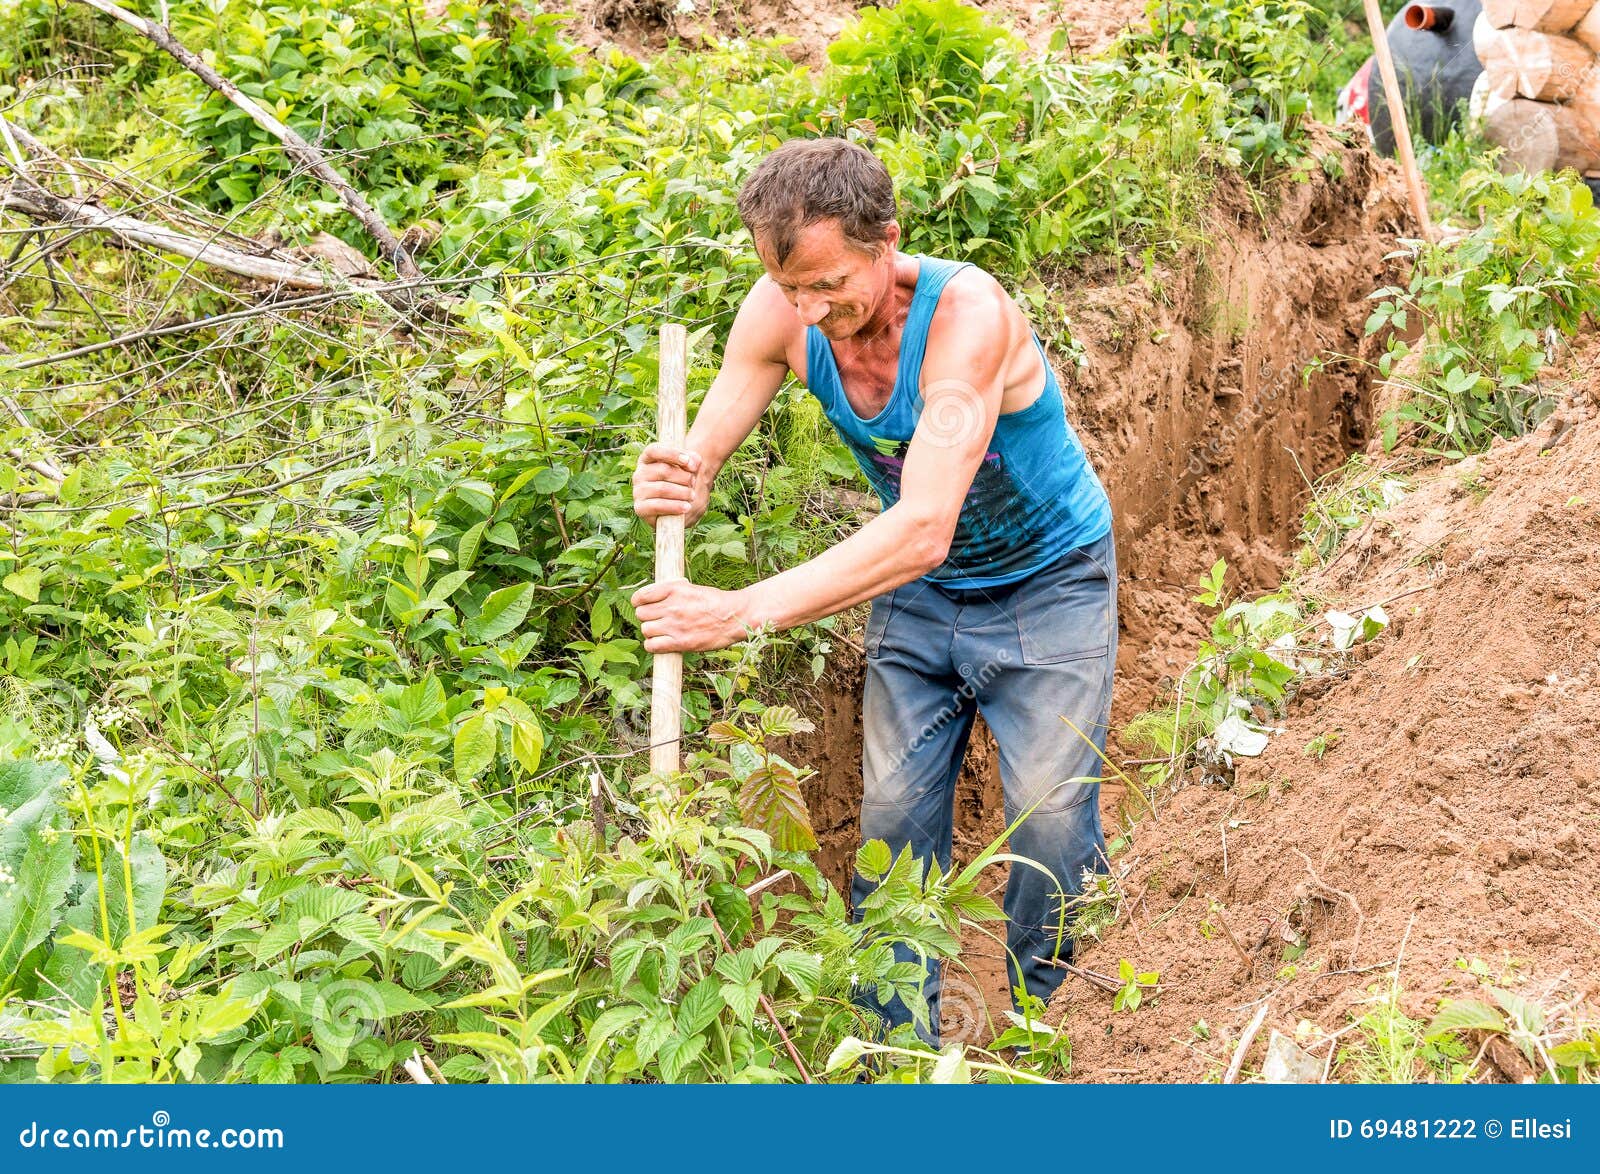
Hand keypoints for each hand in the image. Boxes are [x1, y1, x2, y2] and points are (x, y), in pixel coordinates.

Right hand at [632, 444, 706, 527]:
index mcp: (647, 459)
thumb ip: (692, 460)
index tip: (689, 462)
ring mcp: (638, 491)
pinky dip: (674, 506)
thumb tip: (693, 462)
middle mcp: (639, 474)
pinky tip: (686, 507)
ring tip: (692, 495)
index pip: (654, 450)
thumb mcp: (687, 468)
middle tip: (693, 482)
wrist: (675, 508)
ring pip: (662, 488)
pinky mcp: (640, 508)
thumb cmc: (680, 483)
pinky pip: (657, 506)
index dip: (672, 454)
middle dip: (684, 477)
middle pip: (663, 470)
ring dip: (682, 492)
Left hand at [632, 580, 750, 652]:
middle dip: (646, 617)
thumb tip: (653, 598)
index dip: (638, 602)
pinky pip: (652, 645)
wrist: (734, 616)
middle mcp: (672, 606)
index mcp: (673, 589)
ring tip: (661, 632)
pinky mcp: (680, 642)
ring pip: (645, 629)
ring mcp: (675, 625)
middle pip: (641, 614)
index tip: (642, 605)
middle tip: (656, 620)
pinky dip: (653, 645)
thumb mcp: (691, 588)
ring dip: (650, 632)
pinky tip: (661, 643)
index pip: (641, 597)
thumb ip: (671, 592)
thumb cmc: (715, 602)